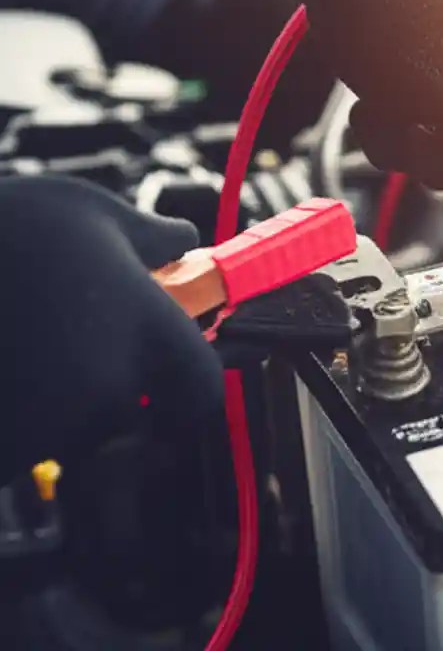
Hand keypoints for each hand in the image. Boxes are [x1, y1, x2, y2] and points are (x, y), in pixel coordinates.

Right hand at [0, 177, 221, 483]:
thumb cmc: (2, 229)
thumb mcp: (84, 209)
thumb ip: (152, 236)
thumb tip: (186, 243)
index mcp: (149, 328)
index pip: (202, 390)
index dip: (187, 390)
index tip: (168, 382)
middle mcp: (114, 385)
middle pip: (131, 411)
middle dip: (106, 389)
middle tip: (61, 343)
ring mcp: (56, 427)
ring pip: (73, 431)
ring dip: (51, 404)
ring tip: (16, 343)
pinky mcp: (9, 453)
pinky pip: (23, 448)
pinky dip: (13, 423)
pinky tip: (2, 366)